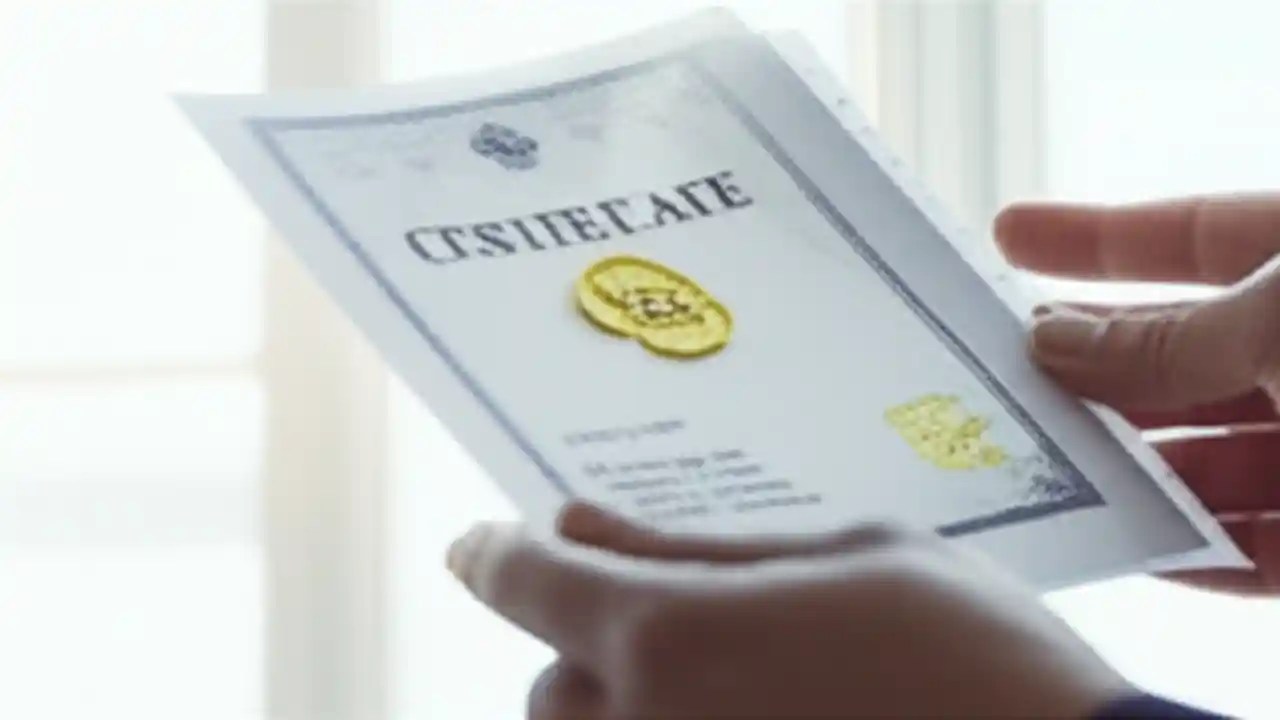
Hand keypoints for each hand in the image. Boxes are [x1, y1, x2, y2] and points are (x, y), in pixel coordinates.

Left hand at [448, 504, 1129, 718]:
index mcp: (668, 634)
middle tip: (666, 616)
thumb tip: (587, 521)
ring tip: (718, 681)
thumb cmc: (976, 660)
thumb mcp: (850, 556)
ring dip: (623, 705)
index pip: (527, 581)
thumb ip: (704, 545)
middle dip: (590, 641)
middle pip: (548, 683)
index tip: (480, 542)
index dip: (495, 553)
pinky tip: (750, 709)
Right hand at [995, 194, 1279, 592]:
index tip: (1009, 235)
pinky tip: (1123, 547)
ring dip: (1132, 469)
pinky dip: (1194, 551)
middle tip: (1004, 376)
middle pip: (1191, 358)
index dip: (1100, 238)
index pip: (1197, 237)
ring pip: (1218, 459)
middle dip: (1100, 368)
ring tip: (1039, 471)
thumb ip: (1163, 342)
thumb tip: (1050, 339)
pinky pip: (1261, 548)